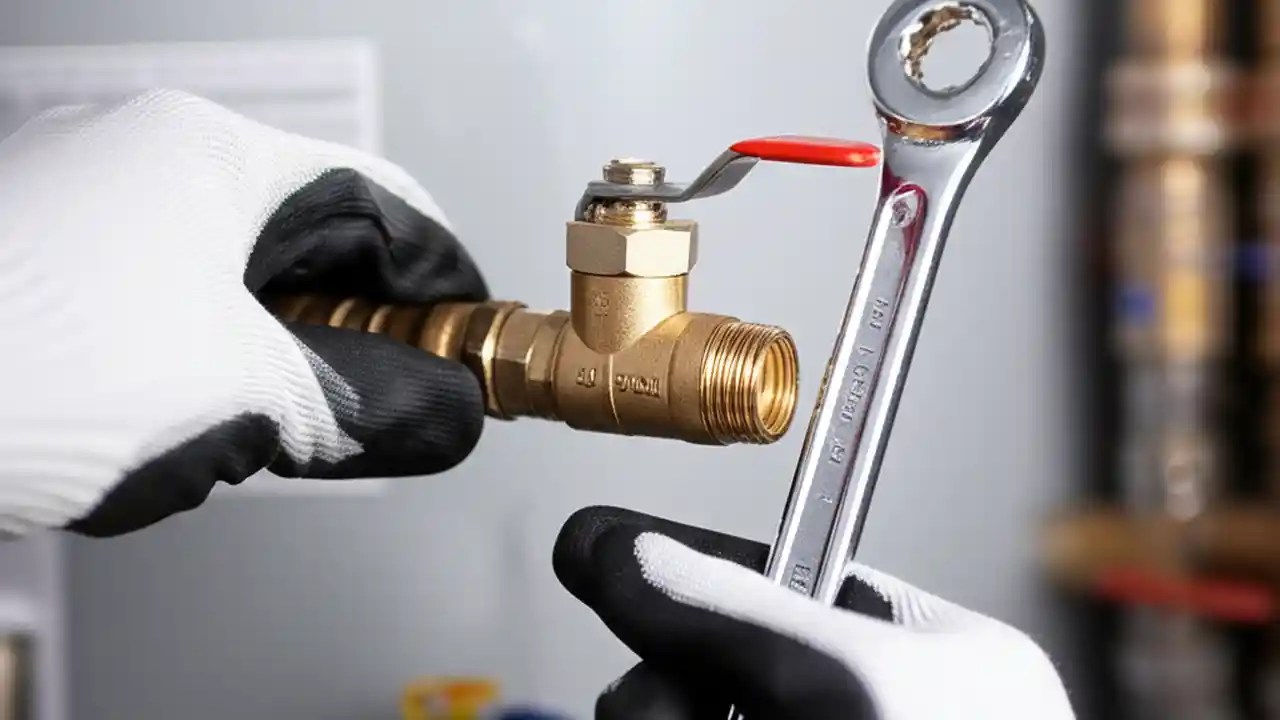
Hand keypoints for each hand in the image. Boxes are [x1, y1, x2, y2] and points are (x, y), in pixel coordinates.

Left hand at [0, 89, 487, 536]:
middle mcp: (140, 151)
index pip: (380, 201)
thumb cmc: (26, 374)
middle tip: (380, 391)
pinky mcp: (35, 250)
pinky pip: (157, 287)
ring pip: (227, 265)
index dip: (441, 274)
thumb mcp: (250, 399)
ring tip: (265, 415)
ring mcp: (77, 195)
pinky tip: (174, 406)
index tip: (467, 332)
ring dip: (271, 340)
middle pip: (303, 233)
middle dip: (354, 319)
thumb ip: (376, 408)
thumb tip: (448, 417)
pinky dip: (196, 345)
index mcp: (210, 155)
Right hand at [555, 506, 1075, 719]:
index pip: (779, 575)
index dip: (686, 565)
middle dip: (662, 689)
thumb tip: (621, 551)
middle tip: (663, 714)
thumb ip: (735, 612)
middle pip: (709, 666)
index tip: (592, 550)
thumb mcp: (852, 686)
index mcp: (919, 656)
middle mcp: (861, 718)